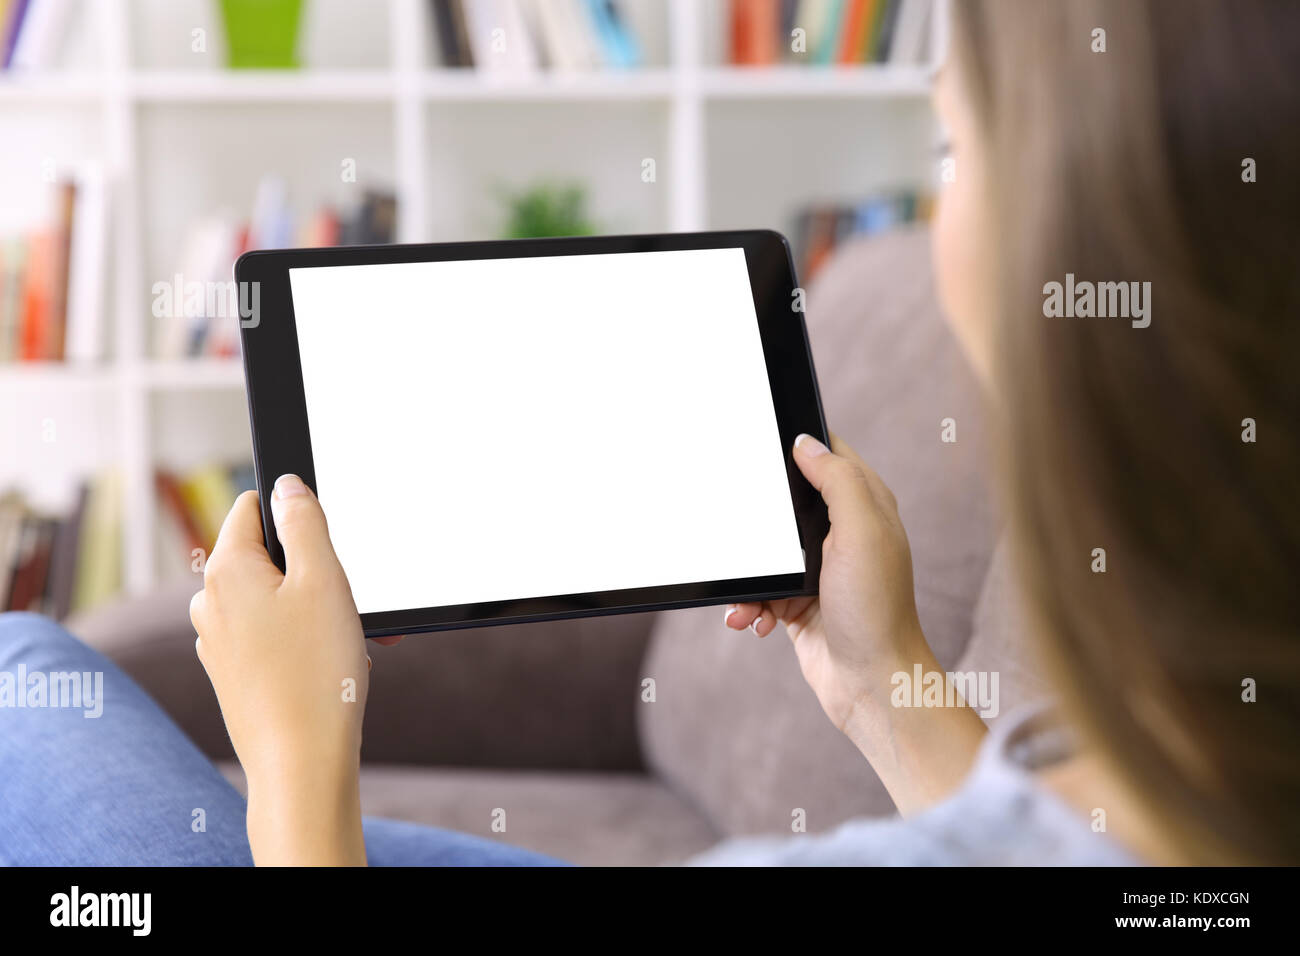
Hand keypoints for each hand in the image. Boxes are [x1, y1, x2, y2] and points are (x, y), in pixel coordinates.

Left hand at [190, 474, 367, 864]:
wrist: (302, 765)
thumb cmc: (315, 674)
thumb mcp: (323, 579)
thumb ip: (304, 522)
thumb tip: (287, 485)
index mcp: (226, 570)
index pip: (254, 507)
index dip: (298, 515)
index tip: (330, 542)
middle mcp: (211, 603)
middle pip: (270, 557)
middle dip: (319, 570)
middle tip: (357, 600)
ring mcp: (220, 643)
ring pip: (278, 601)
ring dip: (321, 609)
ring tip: (356, 639)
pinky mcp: (236, 676)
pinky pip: (276, 639)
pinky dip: (309, 642)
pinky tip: (340, 666)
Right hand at [724, 433, 985, 812]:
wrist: (871, 684)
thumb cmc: (875, 610)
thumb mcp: (861, 532)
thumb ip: (836, 481)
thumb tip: (805, 442)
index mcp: (864, 506)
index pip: (828, 455)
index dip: (798, 444)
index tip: (762, 441)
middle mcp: (841, 533)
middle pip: (784, 502)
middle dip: (755, 518)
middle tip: (739, 529)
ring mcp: (817, 570)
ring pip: (763, 551)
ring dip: (747, 574)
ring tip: (746, 597)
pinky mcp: (796, 602)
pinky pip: (758, 590)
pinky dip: (748, 604)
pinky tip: (750, 619)